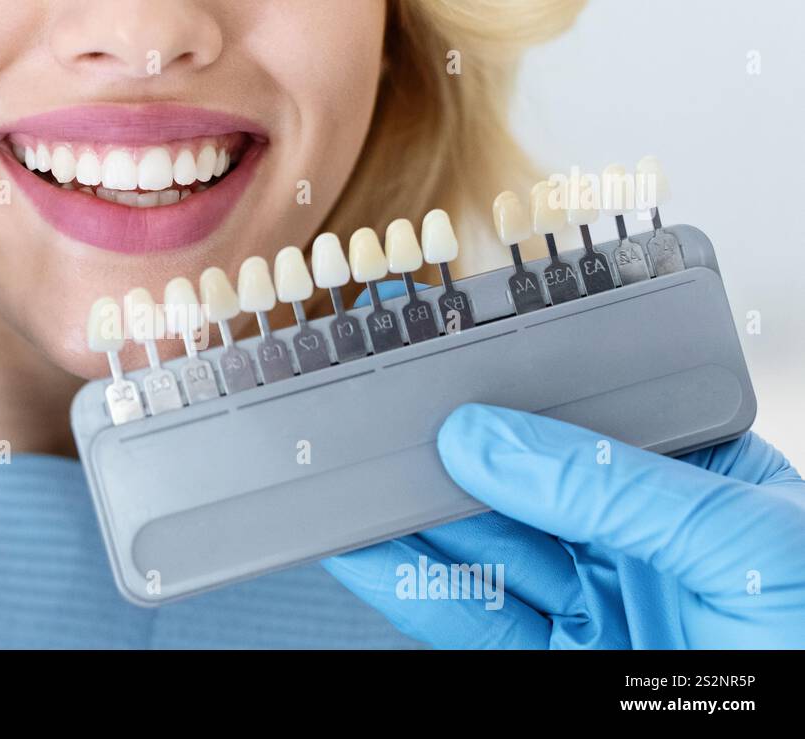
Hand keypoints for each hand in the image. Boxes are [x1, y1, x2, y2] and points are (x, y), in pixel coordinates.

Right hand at [324, 403, 804, 647]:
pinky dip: (414, 587)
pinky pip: (470, 621)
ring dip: (413, 519)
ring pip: (481, 551)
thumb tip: (491, 439)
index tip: (451, 377)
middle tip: (382, 431)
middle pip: (518, 483)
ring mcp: (592, 605)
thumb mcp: (740, 545)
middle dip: (446, 457)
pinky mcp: (555, 665)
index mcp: (702, 486)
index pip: (592, 419)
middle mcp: (637, 542)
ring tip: (356, 484)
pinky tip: (372, 551)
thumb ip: (612, 488)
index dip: (519, 395)